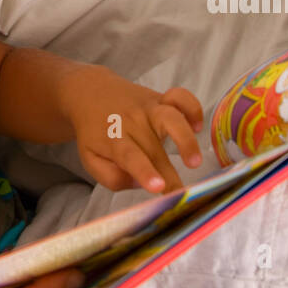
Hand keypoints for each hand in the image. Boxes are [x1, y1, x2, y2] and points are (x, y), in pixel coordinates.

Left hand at [67, 69, 203, 193]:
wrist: (90, 92)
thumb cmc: (94, 132)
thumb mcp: (90, 159)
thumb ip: (111, 177)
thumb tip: (139, 183)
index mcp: (114, 139)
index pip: (130, 157)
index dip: (145, 172)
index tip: (158, 187)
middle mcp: (133, 122)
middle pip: (155, 149)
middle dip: (169, 174)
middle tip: (181, 195)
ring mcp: (148, 108)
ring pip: (171, 117)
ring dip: (185, 139)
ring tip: (194, 161)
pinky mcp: (160, 98)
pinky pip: (180, 97)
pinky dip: (193, 108)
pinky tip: (197, 126)